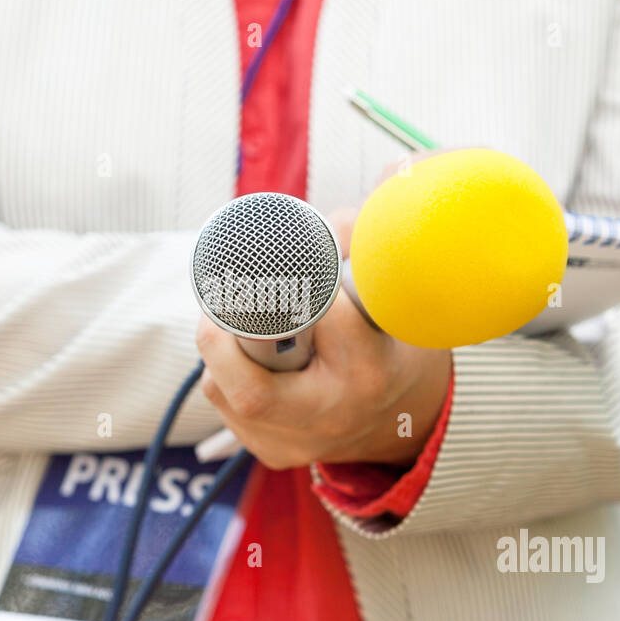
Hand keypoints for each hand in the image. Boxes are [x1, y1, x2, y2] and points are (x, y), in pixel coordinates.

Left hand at [195, 207, 451, 469]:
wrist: (399, 417)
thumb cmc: (392, 341)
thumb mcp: (398, 293)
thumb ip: (384, 234)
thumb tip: (395, 167)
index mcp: (373, 372)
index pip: (326, 318)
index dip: (302, 282)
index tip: (288, 260)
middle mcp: (335, 413)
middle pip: (252, 387)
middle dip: (223, 338)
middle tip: (221, 301)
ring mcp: (300, 441)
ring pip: (227, 391)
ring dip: (220, 350)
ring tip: (236, 323)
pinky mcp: (273, 453)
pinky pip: (224, 406)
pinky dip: (224, 371)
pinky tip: (244, 355)